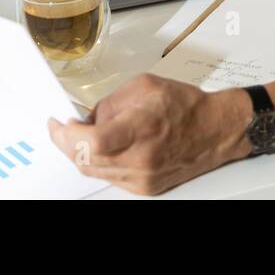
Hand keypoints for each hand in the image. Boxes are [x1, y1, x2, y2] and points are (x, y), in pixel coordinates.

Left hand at [48, 74, 248, 195]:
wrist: (215, 130)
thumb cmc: (185, 106)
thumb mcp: (144, 86)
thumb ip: (109, 103)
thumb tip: (86, 119)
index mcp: (143, 128)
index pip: (93, 142)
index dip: (67, 135)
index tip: (58, 123)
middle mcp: (143, 158)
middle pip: (87, 160)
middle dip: (67, 144)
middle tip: (61, 129)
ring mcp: (144, 177)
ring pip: (95, 172)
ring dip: (80, 154)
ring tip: (81, 135)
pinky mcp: (146, 188)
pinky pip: (110, 177)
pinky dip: (100, 163)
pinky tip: (102, 147)